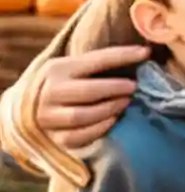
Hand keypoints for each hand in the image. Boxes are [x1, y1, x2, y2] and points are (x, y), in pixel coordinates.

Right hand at [32, 45, 150, 150]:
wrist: (31, 106)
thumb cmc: (67, 82)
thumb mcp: (76, 67)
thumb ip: (101, 63)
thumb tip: (143, 53)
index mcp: (58, 68)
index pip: (96, 60)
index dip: (123, 56)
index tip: (145, 53)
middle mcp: (49, 92)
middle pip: (88, 91)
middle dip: (115, 88)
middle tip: (134, 86)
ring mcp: (48, 117)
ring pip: (81, 116)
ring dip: (109, 109)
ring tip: (125, 102)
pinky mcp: (53, 137)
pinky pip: (78, 137)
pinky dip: (99, 128)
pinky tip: (113, 120)